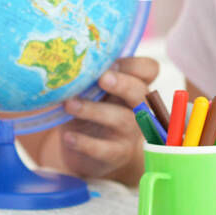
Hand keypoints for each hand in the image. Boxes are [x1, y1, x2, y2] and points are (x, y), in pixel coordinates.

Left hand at [47, 56, 159, 181]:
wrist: (82, 152)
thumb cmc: (88, 110)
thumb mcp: (91, 91)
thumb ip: (89, 76)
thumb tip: (67, 60)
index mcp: (132, 84)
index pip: (148, 69)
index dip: (134, 64)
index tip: (111, 61)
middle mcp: (137, 107)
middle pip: (141, 92)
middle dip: (123, 83)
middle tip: (102, 78)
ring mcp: (129, 133)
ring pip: (123, 119)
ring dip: (94, 110)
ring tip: (69, 105)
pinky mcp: (116, 154)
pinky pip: (105, 149)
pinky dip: (85, 143)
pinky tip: (68, 137)